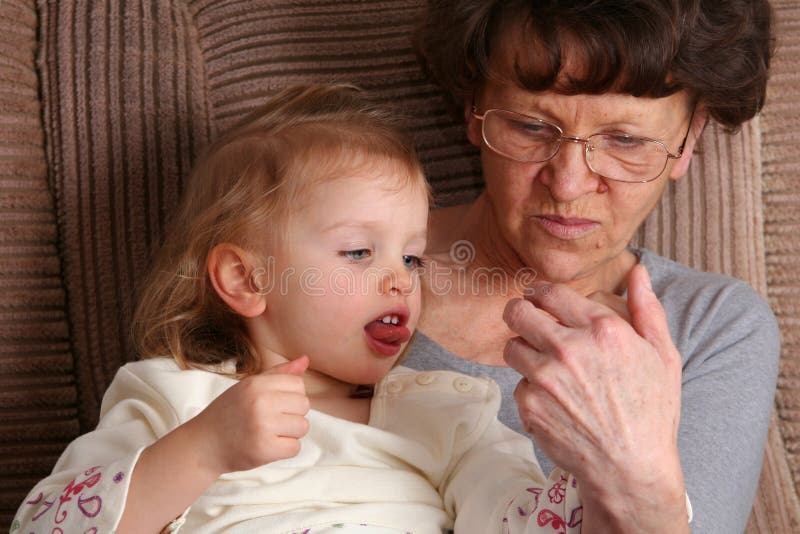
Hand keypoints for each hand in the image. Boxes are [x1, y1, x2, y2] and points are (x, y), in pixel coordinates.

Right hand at [188, 356, 310, 475]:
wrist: (203, 445)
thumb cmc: (228, 413)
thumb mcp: (248, 386)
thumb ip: (278, 373)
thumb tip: (305, 359)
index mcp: (256, 384)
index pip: (298, 383)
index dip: (291, 395)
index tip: (276, 404)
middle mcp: (259, 402)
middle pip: (304, 405)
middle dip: (293, 414)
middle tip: (272, 420)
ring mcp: (262, 426)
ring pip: (302, 426)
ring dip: (290, 433)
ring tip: (270, 433)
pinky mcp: (264, 449)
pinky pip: (295, 447)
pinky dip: (284, 449)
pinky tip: (268, 445)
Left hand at [503, 266, 686, 530]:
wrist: (630, 468)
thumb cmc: (651, 411)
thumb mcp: (663, 355)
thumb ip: (647, 308)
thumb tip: (638, 271)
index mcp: (602, 329)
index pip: (551, 293)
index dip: (541, 293)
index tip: (539, 298)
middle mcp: (568, 348)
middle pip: (518, 311)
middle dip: (520, 312)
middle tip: (527, 321)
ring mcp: (544, 377)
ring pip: (511, 346)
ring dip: (523, 351)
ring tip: (545, 365)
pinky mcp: (529, 403)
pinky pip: (517, 382)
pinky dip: (530, 388)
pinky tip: (554, 400)